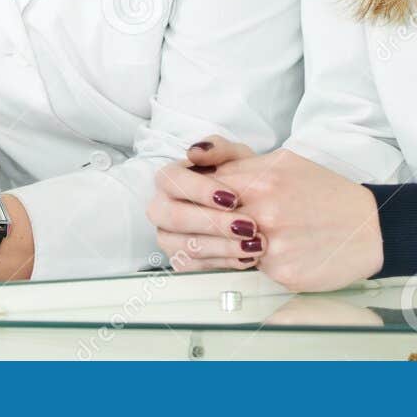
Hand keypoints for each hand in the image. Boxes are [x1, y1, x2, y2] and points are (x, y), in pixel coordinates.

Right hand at [147, 135, 258, 270]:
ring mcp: (168, 237)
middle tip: (247, 225)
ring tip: (254, 245)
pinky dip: (224, 264)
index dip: (200, 190)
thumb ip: (219, 149)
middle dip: (213, 223)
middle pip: (175, 217)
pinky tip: (247, 259)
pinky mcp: (180, 260)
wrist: (251, 206)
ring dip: (223, 247)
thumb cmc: (238, 178)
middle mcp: (161, 208)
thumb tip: (194, 151)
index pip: (173, 181)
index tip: (232, 197)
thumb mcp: (236, 158)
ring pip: (186, 246)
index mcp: (170, 179)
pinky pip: (196, 267)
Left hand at [214, 149, 382, 292]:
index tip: (201, 202)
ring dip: (227, 248)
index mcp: (262, 180)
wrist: (369, 227)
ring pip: (225, 251)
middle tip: (215, 227)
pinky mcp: (282, 273)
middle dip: (206, 225)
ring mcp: (272, 245)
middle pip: (208, 223)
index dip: (198, 196)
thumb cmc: (324, 192)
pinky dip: (256, 265)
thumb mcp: (284, 162)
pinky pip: (252, 271)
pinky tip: (276, 256)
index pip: (205, 188)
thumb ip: (239, 162)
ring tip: (245, 241)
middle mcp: (264, 211)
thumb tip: (197, 162)